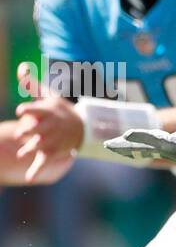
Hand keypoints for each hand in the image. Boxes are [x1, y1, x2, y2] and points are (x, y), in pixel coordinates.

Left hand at [13, 62, 83, 180]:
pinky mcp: (52, 153)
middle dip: (28, 131)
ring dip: (30, 149)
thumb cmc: (61, 110)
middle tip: (23, 133)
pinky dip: (36, 171)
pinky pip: (42, 163)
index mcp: (47, 111)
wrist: (84, 129)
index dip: (28, 109)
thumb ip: (31, 84)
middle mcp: (49, 126)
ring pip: (38, 145)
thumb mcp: (49, 96)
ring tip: (22, 153)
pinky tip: (28, 178)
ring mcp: (51, 140)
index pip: (36, 109)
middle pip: (35, 129)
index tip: (21, 110)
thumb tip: (21, 67)